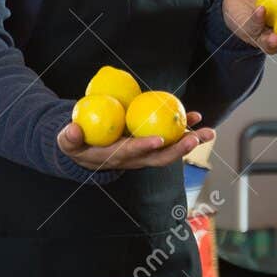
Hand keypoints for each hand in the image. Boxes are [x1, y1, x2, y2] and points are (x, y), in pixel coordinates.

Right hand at [58, 112, 214, 171]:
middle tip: (195, 139)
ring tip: (208, 131)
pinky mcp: (151, 145)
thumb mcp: (68, 142)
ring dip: (190, 142)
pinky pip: (170, 138)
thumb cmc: (78, 144)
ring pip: (170, 150)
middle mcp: (135, 159)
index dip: (145, 147)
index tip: (159, 140)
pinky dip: (183, 129)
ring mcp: (146, 153)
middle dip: (179, 150)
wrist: (88, 151)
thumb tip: (73, 128)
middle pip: (160, 158)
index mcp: (116, 158)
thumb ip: (69, 137)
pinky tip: (195, 117)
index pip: (132, 154)